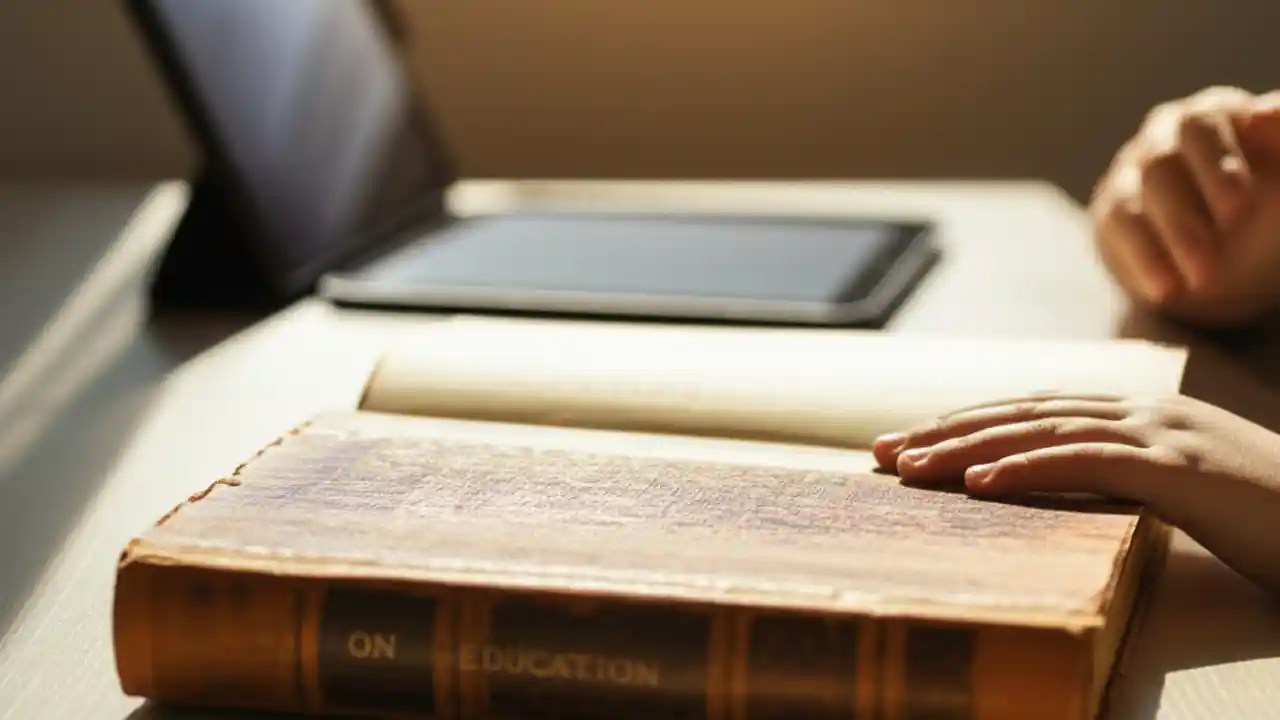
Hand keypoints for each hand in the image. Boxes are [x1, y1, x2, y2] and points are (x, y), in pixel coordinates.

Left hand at [873, 393, 1279, 595]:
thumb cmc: (1264, 512)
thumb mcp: (1179, 484)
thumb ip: (1121, 473)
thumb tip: (1055, 486)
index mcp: (1137, 412)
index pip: (1032, 412)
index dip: (966, 424)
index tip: (908, 442)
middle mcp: (1140, 410)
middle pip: (1021, 415)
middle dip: (944, 431)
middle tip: (880, 451)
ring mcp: (1159, 433)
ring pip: (1040, 434)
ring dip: (967, 450)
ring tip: (908, 467)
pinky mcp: (1176, 468)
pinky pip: (1086, 465)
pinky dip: (1025, 471)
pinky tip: (978, 486)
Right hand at [1091, 86, 1279, 327]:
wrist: (1244, 251)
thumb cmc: (1275, 202)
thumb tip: (1264, 114)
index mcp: (1213, 114)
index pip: (1202, 126)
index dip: (1218, 167)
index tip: (1240, 210)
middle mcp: (1164, 135)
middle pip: (1161, 165)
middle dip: (1187, 215)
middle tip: (1213, 261)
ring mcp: (1131, 173)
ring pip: (1133, 201)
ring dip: (1166, 243)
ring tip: (1201, 279)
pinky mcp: (1111, 212)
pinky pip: (1117, 233)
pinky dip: (1142, 261)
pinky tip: (1164, 290)